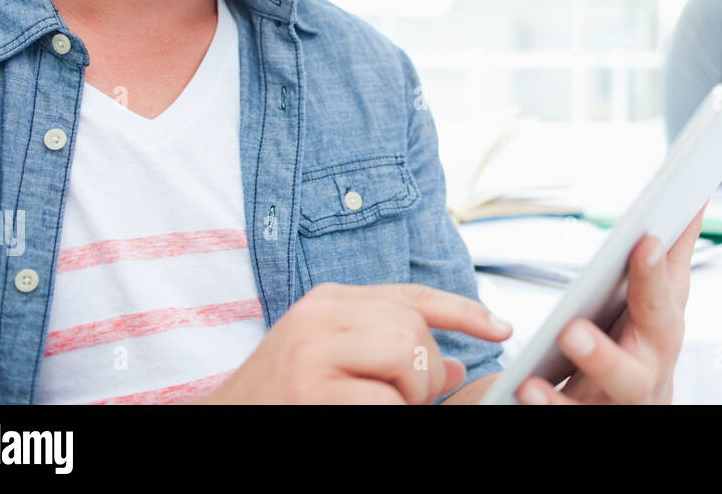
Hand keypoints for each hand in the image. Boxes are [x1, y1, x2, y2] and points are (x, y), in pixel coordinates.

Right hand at [192, 283, 512, 403]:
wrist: (220, 423)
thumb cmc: (282, 398)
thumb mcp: (332, 359)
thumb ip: (390, 352)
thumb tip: (456, 366)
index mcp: (327, 301)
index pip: (413, 296)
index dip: (464, 312)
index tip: (501, 329)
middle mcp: (318, 317)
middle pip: (415, 329)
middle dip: (426, 373)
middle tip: (406, 400)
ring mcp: (311, 354)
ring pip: (408, 357)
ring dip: (410, 396)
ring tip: (381, 408)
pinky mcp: (308, 392)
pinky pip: (384, 402)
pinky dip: (389, 415)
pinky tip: (361, 416)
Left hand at [516, 203, 706, 404]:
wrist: (631, 404)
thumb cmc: (645, 342)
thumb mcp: (661, 298)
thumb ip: (674, 252)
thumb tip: (698, 197)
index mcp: (663, 330)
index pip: (664, 297)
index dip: (655, 274)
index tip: (646, 242)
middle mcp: (648, 369)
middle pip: (637, 362)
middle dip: (610, 344)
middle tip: (574, 329)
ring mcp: (620, 399)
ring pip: (612, 391)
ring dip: (590, 370)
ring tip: (555, 354)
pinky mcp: (591, 415)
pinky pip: (572, 416)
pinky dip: (550, 405)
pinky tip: (526, 388)